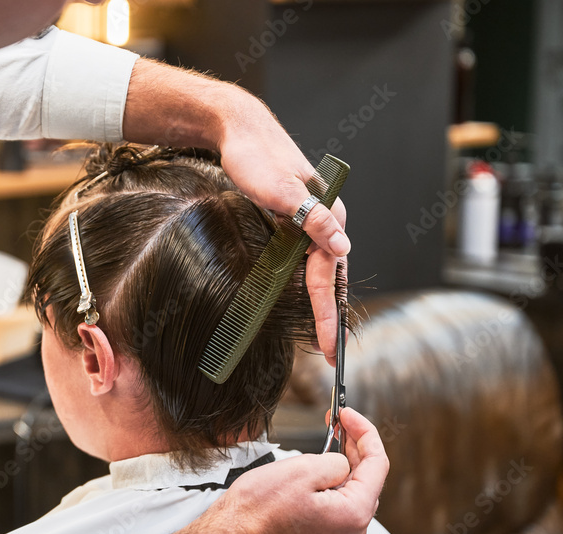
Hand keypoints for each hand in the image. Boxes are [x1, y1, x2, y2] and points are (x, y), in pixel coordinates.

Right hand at [155, 407, 387, 533]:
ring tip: (323, 448)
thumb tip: (342, 463)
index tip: (348, 416)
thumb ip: (335, 461)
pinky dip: (328, 493)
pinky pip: (333, 515)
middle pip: (365, 483)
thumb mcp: (301, 469)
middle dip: (353, 451)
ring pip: (349, 499)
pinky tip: (311, 478)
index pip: (377, 466)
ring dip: (339, 472)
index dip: (365, 433)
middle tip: (337, 426)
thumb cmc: (256, 512)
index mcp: (354, 516)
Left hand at [214, 91, 348, 364]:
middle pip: (330, 276)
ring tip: (325, 336)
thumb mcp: (280, 190)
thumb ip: (313, 218)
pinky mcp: (294, 220)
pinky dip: (307, 283)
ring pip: (320, 270)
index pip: (330, 274)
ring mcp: (310, 220)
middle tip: (330, 353)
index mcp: (329, 214)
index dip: (328, 314)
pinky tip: (306, 299)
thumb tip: (344, 248)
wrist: (239, 130)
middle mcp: (326, 219)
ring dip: (322, 303)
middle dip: (330, 317)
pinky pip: (305, 259)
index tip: (330, 345)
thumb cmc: (255, 157)